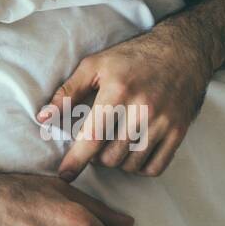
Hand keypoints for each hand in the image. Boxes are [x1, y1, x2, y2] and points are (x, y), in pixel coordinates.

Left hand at [40, 29, 211, 181]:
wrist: (181, 51)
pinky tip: (132, 153)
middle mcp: (142, 110)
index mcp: (117, 92)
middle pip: (110, 157)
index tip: (64, 174)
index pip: (92, 137)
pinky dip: (140, 168)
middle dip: (96, 157)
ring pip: (131, 165)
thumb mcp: (94, 65)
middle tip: (94, 143)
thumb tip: (43, 117)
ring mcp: (163, 123)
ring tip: (111, 145)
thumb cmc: (131, 58)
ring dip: (116, 162)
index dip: (76, 160)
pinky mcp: (179, 132)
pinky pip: (155, 168)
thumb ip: (68, 92)